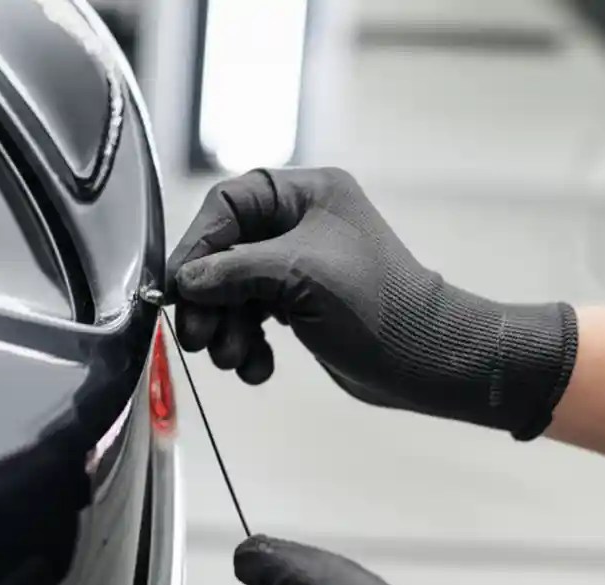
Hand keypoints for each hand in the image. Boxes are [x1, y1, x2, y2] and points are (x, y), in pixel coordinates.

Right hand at [167, 167, 577, 438]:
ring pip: (235, 292)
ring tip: (233, 361)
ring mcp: (300, 267)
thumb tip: (185, 282)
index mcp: (307, 194)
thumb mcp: (298, 276)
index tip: (179, 288)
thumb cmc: (374, 304)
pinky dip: (249, 347)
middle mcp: (301, 224)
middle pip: (225, 253)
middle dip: (210, 300)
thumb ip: (234, 272)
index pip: (228, 204)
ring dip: (227, 330)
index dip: (198, 244)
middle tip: (198, 339)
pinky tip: (259, 370)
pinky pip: (255, 321)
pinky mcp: (301, 307)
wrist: (426, 360)